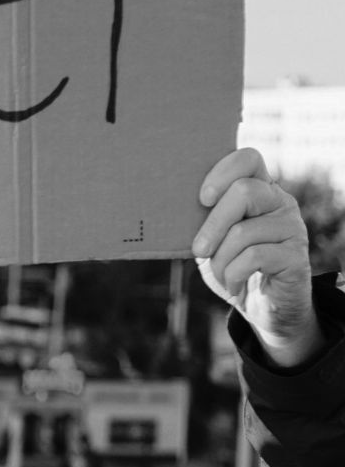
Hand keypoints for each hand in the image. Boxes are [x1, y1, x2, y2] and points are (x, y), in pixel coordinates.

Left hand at [193, 149, 320, 368]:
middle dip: (212, 225)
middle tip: (198, 251)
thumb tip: (169, 207)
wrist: (265, 307)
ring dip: (220, 260)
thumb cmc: (233, 265)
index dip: (223, 172)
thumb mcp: (215, 238)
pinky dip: (233, 275)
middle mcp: (281, 202)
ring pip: (243, 231)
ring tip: (220, 275)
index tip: (203, 199)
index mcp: (260, 189)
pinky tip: (233, 286)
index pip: (248, 159)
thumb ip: (204, 218)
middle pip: (244, 192)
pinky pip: (254, 257)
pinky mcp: (297, 256)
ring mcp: (293, 227)